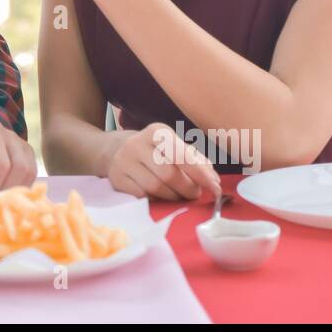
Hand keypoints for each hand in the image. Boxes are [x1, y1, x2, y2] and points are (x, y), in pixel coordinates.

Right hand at [102, 122, 221, 200]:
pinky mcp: (116, 179)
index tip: (215, 188)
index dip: (201, 174)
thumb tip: (214, 180)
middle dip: (188, 188)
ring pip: (155, 188)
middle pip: (169, 174)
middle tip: (195, 193)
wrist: (116, 150)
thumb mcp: (174, 147)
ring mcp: (124, 162)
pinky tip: (160, 195)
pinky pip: (143, 196)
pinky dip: (156, 199)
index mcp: (157, 132)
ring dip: (173, 196)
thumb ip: (197, 161)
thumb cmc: (155, 150)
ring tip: (179, 194)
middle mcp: (137, 144)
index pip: (182, 155)